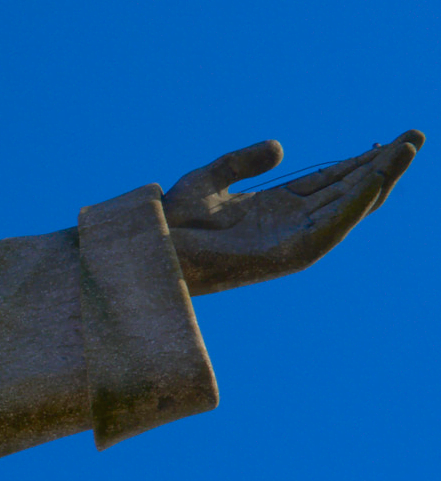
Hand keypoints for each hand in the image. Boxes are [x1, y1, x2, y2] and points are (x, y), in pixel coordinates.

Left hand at [165, 130, 421, 295]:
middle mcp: (291, 224)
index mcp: (277, 207)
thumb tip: (281, 147)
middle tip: (415, 136)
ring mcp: (293, 239)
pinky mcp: (289, 254)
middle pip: (348, 191)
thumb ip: (243, 161)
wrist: (154, 244)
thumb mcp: (211, 178)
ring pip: (349, 207)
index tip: (389, 139)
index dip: (359, 161)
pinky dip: (355, 203)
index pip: (331, 181)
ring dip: (380, 177)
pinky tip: (376, 178)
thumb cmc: (174, 219)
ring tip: (407, 149)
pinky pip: (332, 226)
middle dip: (382, 165)